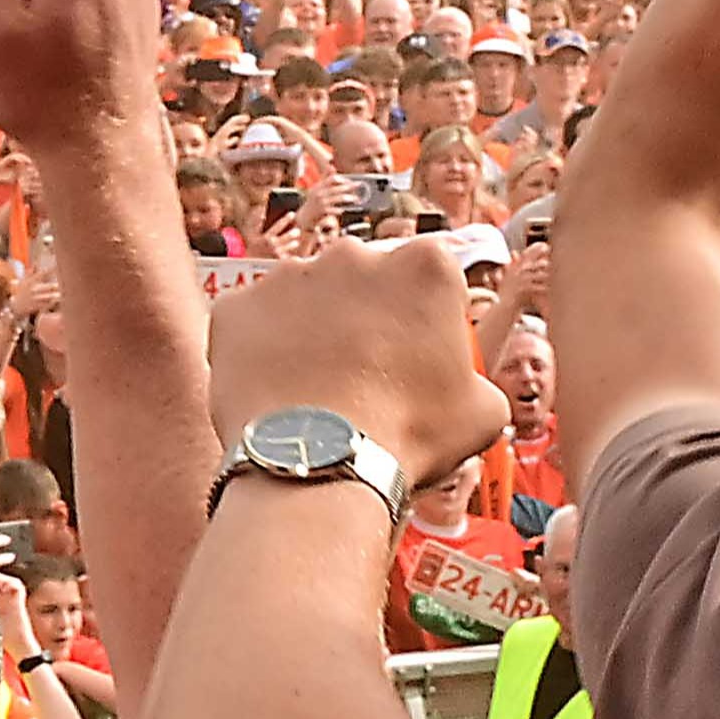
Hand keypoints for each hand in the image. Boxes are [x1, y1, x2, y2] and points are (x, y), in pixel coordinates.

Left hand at [203, 239, 510, 483]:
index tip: (415, 352)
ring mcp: (288, 276)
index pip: (427, 279)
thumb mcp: (482, 412)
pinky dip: (259, 351)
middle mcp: (354, 254)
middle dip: (364, 317)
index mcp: (425, 264)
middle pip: (362, 281)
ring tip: (315, 388)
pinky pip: (250, 324)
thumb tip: (470, 389)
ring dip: (310, 331)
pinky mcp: (237, 306)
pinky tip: (275, 390)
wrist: (320, 464)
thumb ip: (478, 380)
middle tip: (363, 372)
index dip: (422, 318)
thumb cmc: (408, 436)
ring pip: (304, 299)